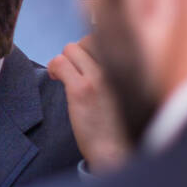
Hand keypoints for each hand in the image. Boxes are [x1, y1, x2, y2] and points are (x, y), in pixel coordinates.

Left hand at [47, 34, 130, 173]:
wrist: (118, 149)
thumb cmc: (121, 123)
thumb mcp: (129, 90)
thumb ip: (118, 71)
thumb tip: (96, 55)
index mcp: (132, 66)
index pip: (108, 37)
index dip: (92, 48)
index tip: (85, 63)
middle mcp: (119, 67)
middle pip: (88, 40)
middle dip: (77, 53)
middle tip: (72, 71)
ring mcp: (100, 77)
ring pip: (71, 48)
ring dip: (63, 60)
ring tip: (63, 77)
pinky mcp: (82, 89)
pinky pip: (60, 63)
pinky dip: (54, 68)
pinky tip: (56, 80)